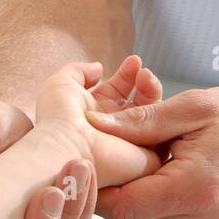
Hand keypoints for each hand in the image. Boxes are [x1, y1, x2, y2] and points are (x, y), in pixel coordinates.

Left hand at [35, 54, 164, 187]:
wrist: (65, 148)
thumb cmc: (57, 117)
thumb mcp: (62, 84)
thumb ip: (79, 71)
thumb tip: (98, 68)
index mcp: (96, 114)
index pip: (119, 92)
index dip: (127, 75)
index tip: (134, 60)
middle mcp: (114, 130)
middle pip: (138, 103)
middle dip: (144, 82)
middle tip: (142, 69)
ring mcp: (129, 143)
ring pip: (152, 117)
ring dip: (153, 92)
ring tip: (147, 76)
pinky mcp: (145, 159)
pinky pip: (161, 137)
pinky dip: (162, 115)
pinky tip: (155, 98)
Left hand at [86, 86, 218, 218]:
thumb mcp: (196, 108)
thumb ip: (143, 121)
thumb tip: (97, 125)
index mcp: (196, 191)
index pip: (122, 206)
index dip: (99, 183)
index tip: (92, 157)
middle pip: (128, 215)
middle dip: (119, 181)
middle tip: (125, 147)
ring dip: (138, 191)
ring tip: (154, 158)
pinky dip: (156, 200)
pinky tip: (169, 175)